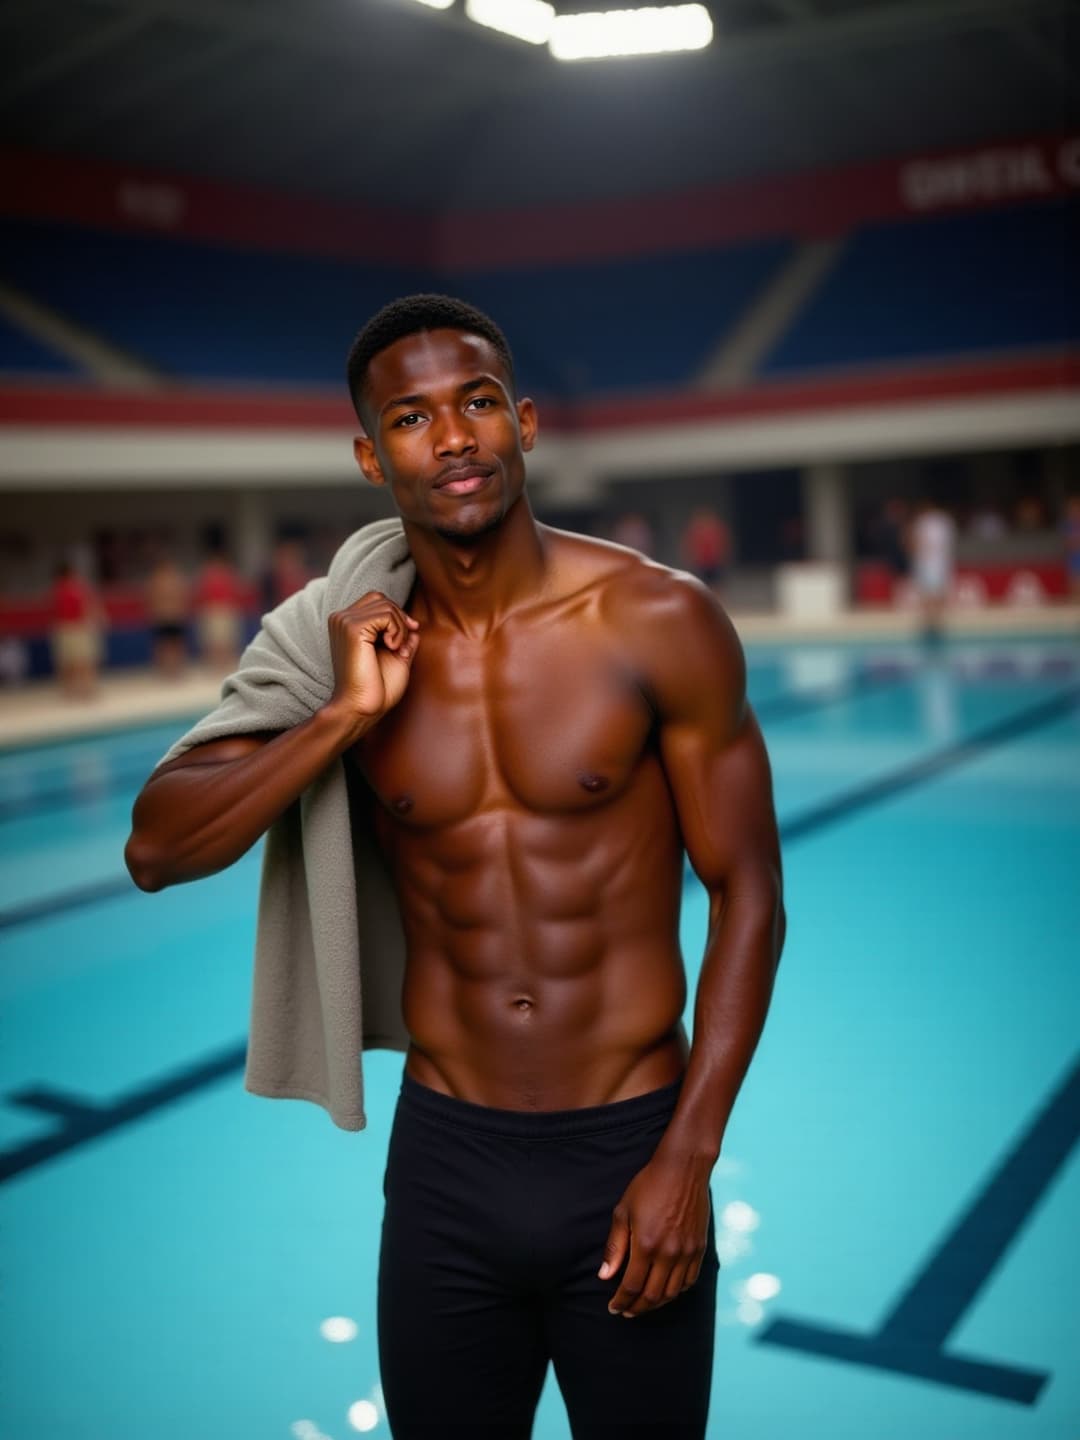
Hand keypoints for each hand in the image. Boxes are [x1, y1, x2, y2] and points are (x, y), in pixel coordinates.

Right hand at [326, 591, 419, 727]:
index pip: (376, 600)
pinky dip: (396, 630)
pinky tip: (391, 648)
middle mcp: (341, 619)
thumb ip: (404, 641)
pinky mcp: (351, 628)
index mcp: (346, 624)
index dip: (396, 614)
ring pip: (385, 605)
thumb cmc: (377, 689)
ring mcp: (344, 621)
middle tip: (402, 644)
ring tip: (395, 649)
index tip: (410, 632)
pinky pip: (385, 614)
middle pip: (381, 598)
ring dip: (400, 627)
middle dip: (400, 618)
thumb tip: (415, 628)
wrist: (362, 708)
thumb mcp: (397, 659)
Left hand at [598, 1153, 712, 1317]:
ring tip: (644, 1304)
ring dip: (656, 1303)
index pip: (631, 1286)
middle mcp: (668, 1253)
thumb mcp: (624, 1211)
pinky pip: (689, 1281)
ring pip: (672, 1293)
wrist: (683, 1168)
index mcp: (646, 1244)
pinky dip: (676, 1292)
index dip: (621, 1301)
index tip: (613, 1307)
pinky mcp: (700, 1248)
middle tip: (626, 1311)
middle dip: (637, 1307)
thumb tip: (604, 1275)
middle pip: (652, 1295)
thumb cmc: (649, 1185)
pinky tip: (666, 1291)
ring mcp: (687, 1252)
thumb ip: (615, 1246)